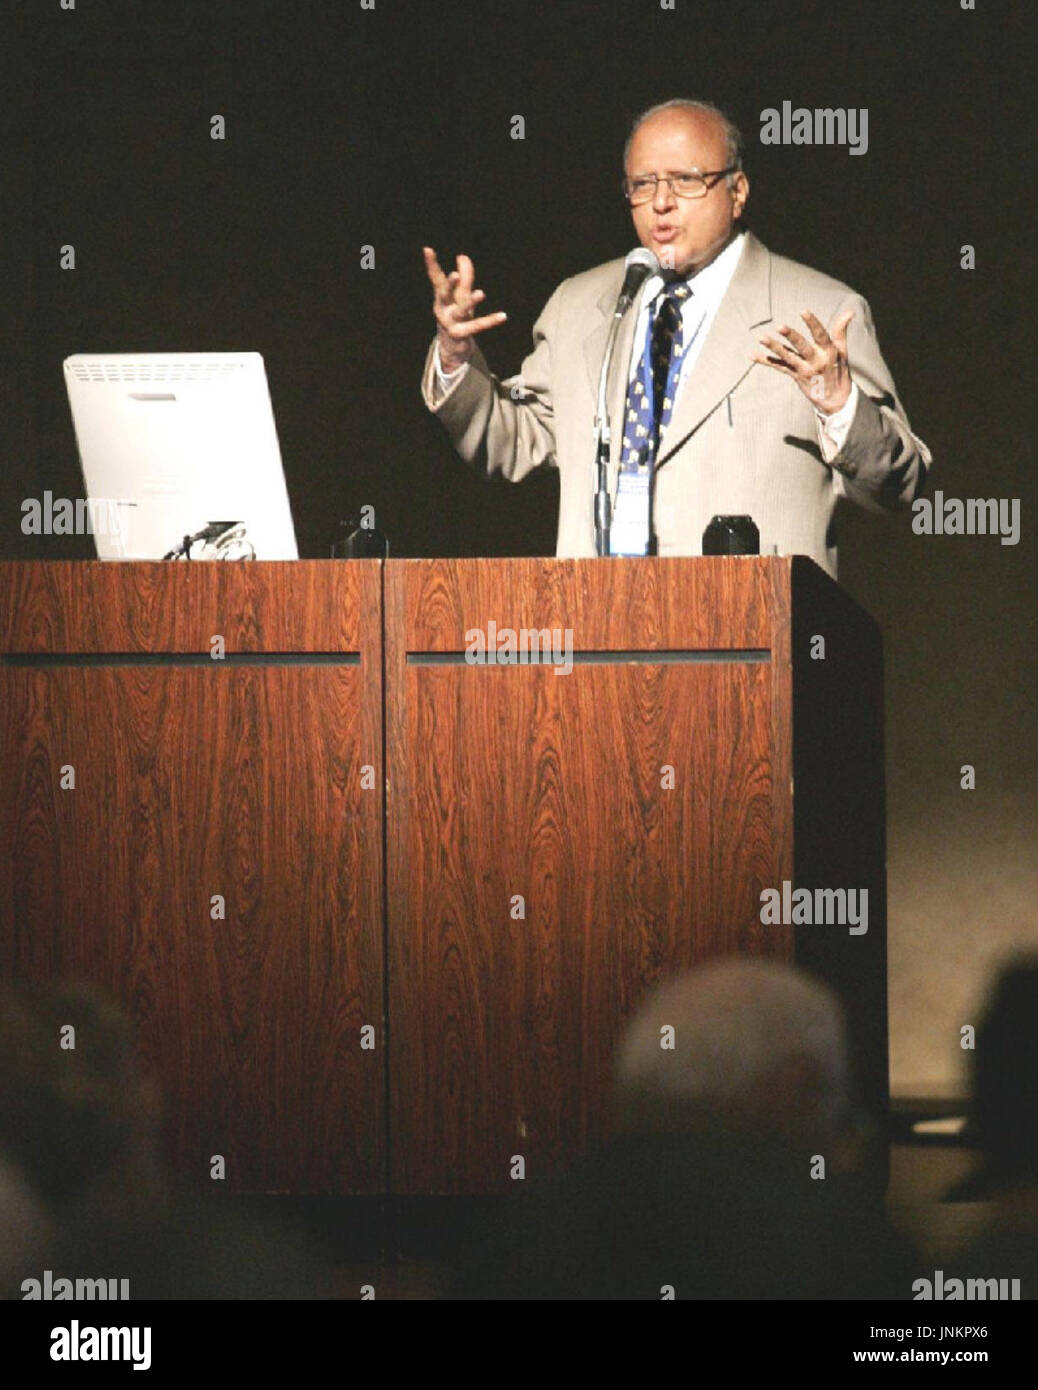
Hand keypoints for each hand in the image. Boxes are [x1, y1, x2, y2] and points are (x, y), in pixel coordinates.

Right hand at [422, 247, 506, 372]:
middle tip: (454, 275)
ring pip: (461, 310)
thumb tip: (462, 256)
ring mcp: (451, 322)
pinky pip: (477, 326)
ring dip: (470, 302)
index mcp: (441, 296)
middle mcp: (443, 308)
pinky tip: (503, 316)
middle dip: (450, 285)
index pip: (436, 278)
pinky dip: (490, 321)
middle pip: (445, 294)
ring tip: (481, 293)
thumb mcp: (460, 294)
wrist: (451, 345)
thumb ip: (464, 276)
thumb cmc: (456, 313)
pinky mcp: (461, 333)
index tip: (427, 249)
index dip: (431, 264)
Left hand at [752, 307, 854, 413]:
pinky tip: (751, 355)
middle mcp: (816, 361)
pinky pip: (778, 367)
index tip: (803, 311)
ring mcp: (804, 370)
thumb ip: (841, 331)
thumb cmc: (839, 371)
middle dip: (791, 337)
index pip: (821, 335)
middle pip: (802, 347)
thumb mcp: (842, 351)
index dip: (813, 323)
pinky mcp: (795, 377)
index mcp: (829, 352)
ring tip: (761, 337)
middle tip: (779, 326)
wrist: (835, 401)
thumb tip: (850, 311)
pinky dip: (764, 361)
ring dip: (773, 348)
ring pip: (787, 357)